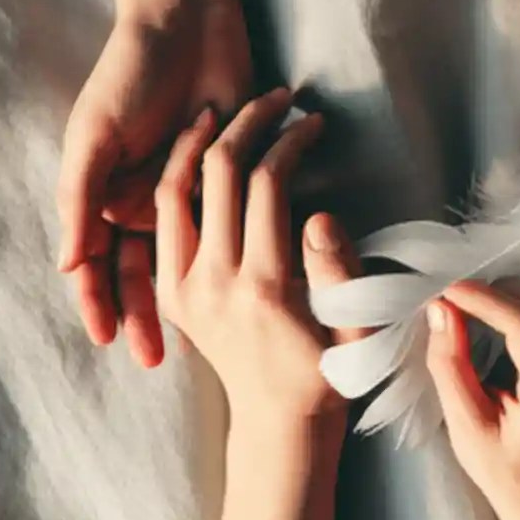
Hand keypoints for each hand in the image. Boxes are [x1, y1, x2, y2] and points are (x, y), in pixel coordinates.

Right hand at [56, 0, 251, 366]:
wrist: (188, 22)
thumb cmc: (130, 73)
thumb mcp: (95, 135)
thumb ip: (81, 197)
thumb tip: (70, 264)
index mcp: (104, 194)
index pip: (99, 262)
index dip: (102, 302)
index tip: (110, 340)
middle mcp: (143, 199)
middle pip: (143, 270)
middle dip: (146, 313)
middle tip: (157, 357)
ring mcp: (188, 190)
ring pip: (189, 255)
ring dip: (194, 291)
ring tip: (205, 330)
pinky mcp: (231, 174)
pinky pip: (233, 219)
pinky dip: (238, 245)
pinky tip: (247, 281)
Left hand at [153, 88, 364, 426]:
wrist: (277, 420)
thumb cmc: (328, 370)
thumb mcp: (355, 327)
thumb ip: (338, 270)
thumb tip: (320, 215)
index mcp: (262, 286)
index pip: (268, 186)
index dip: (290, 142)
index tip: (312, 122)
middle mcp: (212, 283)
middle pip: (219, 176)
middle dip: (249, 125)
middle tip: (274, 99)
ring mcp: (182, 288)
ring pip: (175, 191)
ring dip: (199, 143)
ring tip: (224, 109)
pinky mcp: (170, 293)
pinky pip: (164, 222)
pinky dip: (177, 179)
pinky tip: (198, 153)